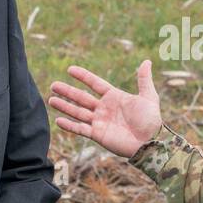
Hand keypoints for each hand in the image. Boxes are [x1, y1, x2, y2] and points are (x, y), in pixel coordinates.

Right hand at [48, 59, 162, 158]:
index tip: (70, 69)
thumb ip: (144, 79)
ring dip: (64, 106)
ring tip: (50, 99)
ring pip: (78, 112)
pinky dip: (69, 125)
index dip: (83, 76)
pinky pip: (80, 129)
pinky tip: (58, 120)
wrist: (151, 142)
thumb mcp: (148, 96)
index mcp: (114, 97)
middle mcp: (104, 108)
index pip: (95, 84)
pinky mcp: (98, 135)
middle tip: (53, 85)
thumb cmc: (151, 120)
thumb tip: (147, 61)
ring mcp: (100, 122)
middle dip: (67, 91)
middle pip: (81, 97)